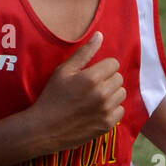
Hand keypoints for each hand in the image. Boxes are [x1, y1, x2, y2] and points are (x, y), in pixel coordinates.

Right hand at [31, 31, 125, 150]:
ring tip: (95, 98)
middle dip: (108, 79)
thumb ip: (84, 53)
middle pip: (119, 78)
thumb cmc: (52, 97)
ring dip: (112, 93)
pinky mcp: (107, 124)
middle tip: (92, 86)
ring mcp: (106, 110)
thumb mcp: (63, 71)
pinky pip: (120, 110)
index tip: (92, 73)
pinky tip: (97, 110)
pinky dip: (112, 109)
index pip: (114, 63)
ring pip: (121, 93)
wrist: (44, 129)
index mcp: (91, 77)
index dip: (103, 66)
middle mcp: (102, 94)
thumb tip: (100, 35)